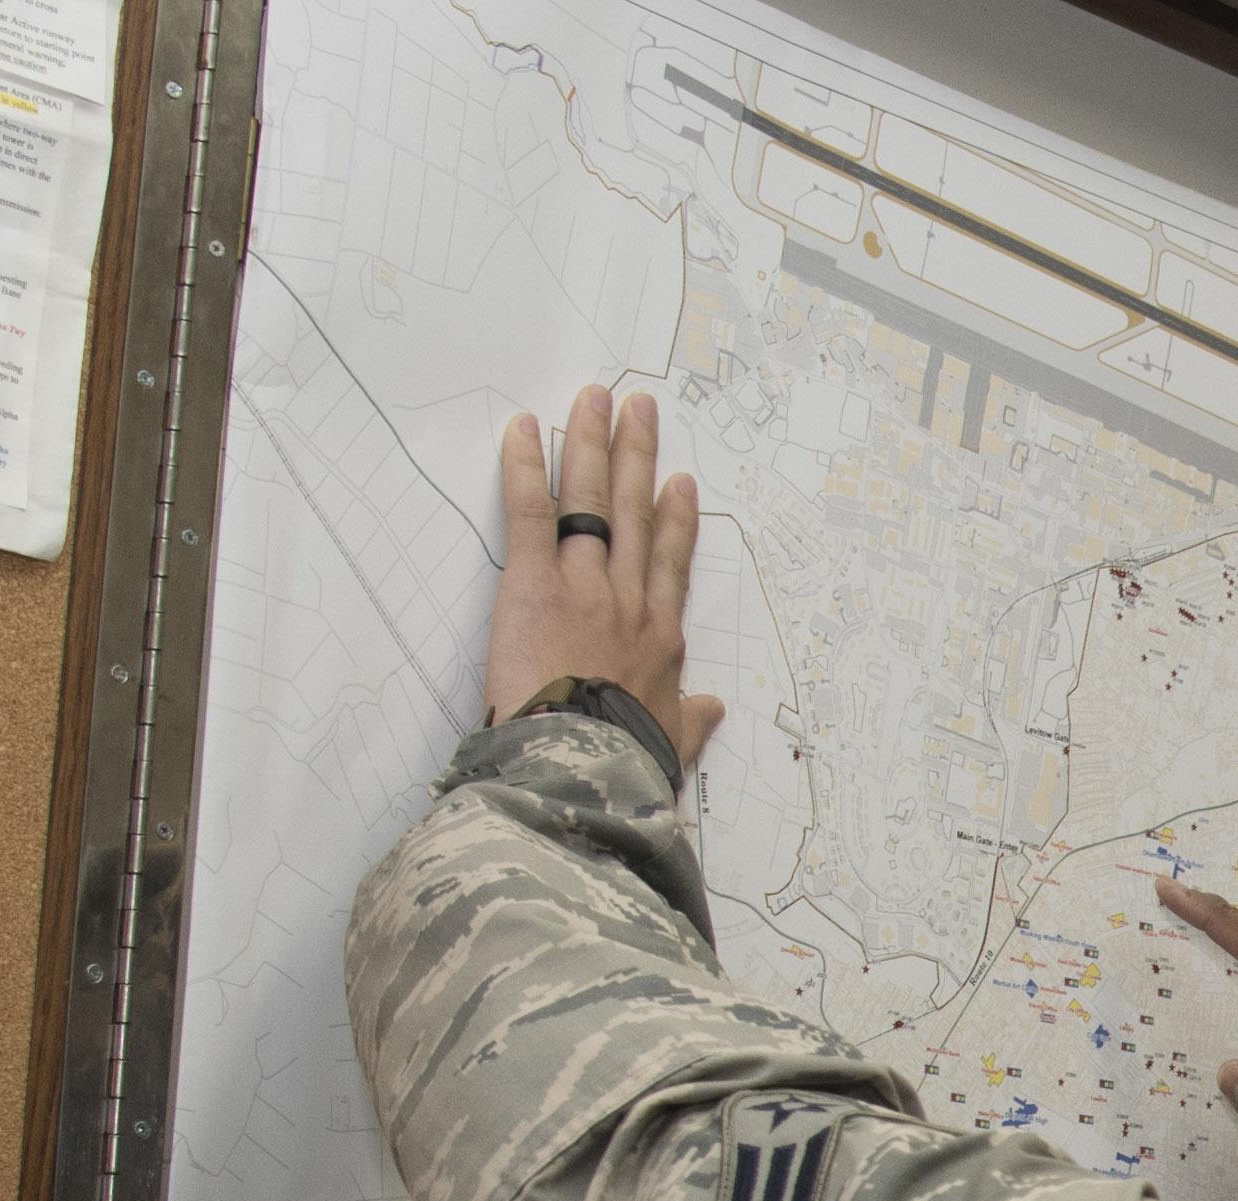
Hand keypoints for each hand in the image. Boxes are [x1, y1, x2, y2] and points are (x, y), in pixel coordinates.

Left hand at [486, 387, 724, 771]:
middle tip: (640, 409)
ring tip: (596, 398)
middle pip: (636, 515)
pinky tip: (525, 427)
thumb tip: (712, 711)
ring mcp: (585, 585)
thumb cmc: (626, 761)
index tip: (680, 484)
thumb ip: (689, 721)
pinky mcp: (536, 581)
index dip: (676, 521)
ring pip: (593, 501)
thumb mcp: (670, 743)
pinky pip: (532, 512)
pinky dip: (528, 467)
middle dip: (639, 457)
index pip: (670, 566)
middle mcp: (629, 601)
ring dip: (595, 444)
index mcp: (660, 640)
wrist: (586, 765)